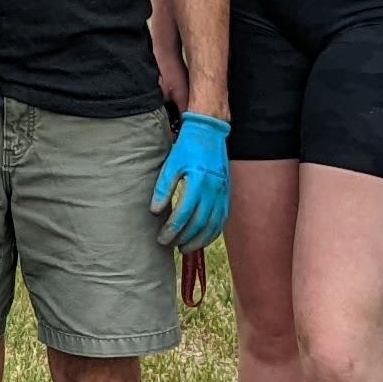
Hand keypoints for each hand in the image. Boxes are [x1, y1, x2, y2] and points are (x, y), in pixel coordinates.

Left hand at [150, 112, 231, 250]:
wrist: (210, 133)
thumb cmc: (187, 148)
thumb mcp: (171, 164)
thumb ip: (163, 188)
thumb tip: (155, 211)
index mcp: (198, 181)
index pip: (184, 214)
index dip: (172, 229)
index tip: (161, 238)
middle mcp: (213, 189)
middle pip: (199, 223)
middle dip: (184, 238)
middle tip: (170, 245)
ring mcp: (223, 193)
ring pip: (213, 225)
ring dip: (199, 240)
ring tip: (185, 248)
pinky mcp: (227, 194)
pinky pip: (222, 220)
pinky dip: (212, 233)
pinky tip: (202, 239)